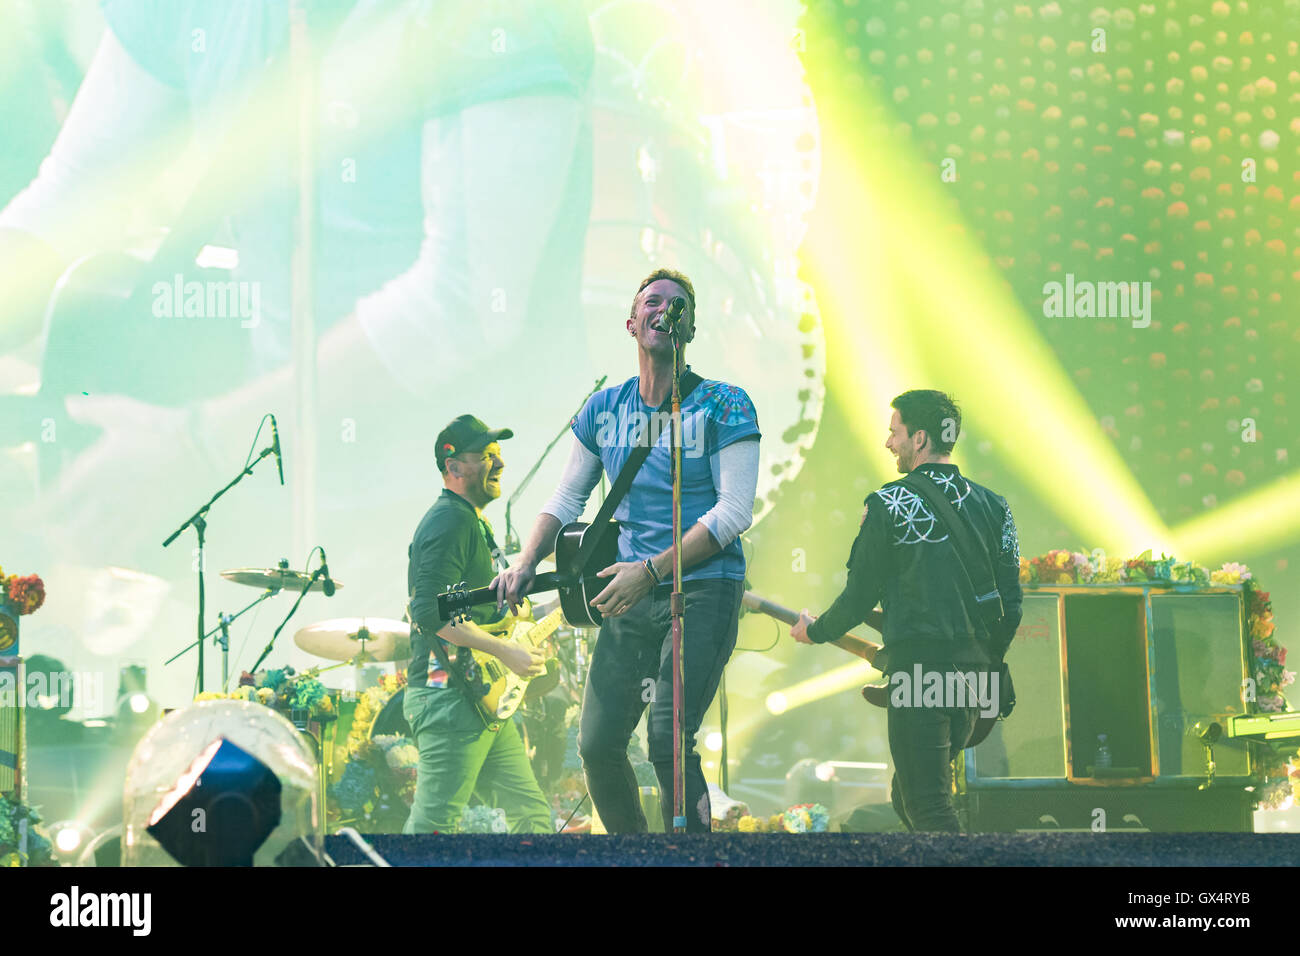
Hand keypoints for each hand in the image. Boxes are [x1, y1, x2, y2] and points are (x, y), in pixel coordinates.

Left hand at [27, 394, 208, 563]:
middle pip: (68, 536)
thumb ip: (89, 410)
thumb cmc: (160, 426)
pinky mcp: (153, 523)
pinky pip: (124, 551)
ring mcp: (130, 515)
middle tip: (47, 538)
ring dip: (78, 554)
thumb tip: (69, 405)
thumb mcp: (120, 411)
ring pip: (95, 549)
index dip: (32, 518)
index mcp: (92, 473)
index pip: (51, 505)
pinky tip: (103, 556)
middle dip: (53, 541)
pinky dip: (108, 557)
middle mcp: (106, 500)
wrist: (203, 446)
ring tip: (70, 553)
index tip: (22, 520)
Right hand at [492, 561, 535, 613]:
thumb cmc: (529, 573)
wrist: (525, 561)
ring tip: (500, 608)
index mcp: (518, 577)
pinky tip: (490, 589)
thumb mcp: (530, 583)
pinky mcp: (501, 574)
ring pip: (500, 589)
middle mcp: (509, 575)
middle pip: (507, 592)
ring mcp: (504, 574)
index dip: (515, 600)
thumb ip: (524, 592)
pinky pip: (495, 579)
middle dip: (510, 604)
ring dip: (499, 599)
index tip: (520, 605)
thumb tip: (520, 603)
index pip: (513, 591)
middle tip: (515, 613)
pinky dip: (492, 584)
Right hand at [499, 640, 546, 678]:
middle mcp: (528, 667)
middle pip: (540, 669)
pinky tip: (526, 666)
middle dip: (539, 665)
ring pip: (534, 674)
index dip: (542, 657)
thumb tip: (544, 652)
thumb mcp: (528, 647)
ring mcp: (522, 671)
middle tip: (536, 660)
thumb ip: (537, 650)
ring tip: (531, 663)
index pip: (542, 661)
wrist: (504, 652)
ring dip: (535, 669)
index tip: (540, 655)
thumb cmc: (516, 648)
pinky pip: (527, 675)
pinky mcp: (518, 674)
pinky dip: (529, 672)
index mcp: (531, 659)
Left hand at [589, 560, 652, 617]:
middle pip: (607, 606)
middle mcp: (620, 594)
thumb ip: (607, 571)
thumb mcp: (618, 566)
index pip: (602, 597)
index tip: (591, 604)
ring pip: (614, 611)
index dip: (595, 602)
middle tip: (598, 607)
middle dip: (600, 609)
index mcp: (615, 585)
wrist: (648, 573)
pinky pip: (624, 611)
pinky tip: (614, 614)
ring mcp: (627, 599)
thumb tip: (598, 574)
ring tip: (604, 614)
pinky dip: (617, 614)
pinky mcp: (633, 602)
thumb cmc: (633, 568)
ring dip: (607, 613)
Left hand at [791, 608, 816, 644]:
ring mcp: (804, 641)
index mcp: (793, 633)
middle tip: (809, 620)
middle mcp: (798, 639)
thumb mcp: (804, 615)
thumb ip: (803, 611)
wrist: (816, 632)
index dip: (797, 624)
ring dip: (810, 628)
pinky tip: (817, 627)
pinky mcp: (811, 643)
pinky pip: (812, 636)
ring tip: (815, 622)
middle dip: (805, 625)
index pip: (792, 629)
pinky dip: (814, 632)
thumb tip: (805, 610)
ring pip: (807, 633)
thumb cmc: (807, 624)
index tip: (801, 621)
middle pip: (800, 630)